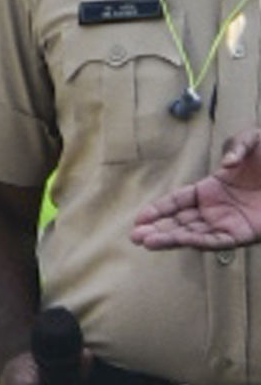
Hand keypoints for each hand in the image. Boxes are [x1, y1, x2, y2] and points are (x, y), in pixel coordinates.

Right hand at [132, 128, 260, 252]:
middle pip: (181, 221)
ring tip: (147, 242)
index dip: (159, 209)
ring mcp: (229, 223)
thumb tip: (225, 166)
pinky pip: (217, 241)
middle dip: (158, 229)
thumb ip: (237, 146)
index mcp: (212, 188)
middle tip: (135, 236)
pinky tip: (181, 241)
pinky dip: (199, 242)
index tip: (139, 218)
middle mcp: (216, 209)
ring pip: (194, 234)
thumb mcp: (253, 141)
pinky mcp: (244, 235)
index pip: (178, 201)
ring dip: (171, 239)